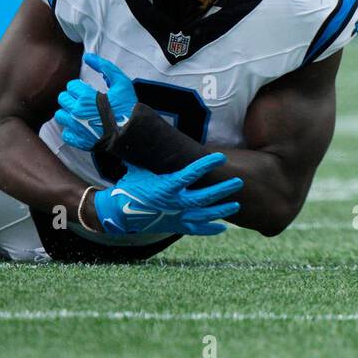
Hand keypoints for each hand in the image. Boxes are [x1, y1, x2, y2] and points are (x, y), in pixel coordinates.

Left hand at [54, 53, 137, 151]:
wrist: (133, 132)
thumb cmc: (128, 107)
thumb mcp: (121, 82)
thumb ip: (104, 67)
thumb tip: (87, 57)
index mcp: (85, 96)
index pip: (71, 86)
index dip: (80, 87)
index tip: (88, 91)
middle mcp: (77, 111)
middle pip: (63, 99)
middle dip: (72, 97)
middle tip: (84, 101)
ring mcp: (76, 127)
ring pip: (60, 115)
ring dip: (69, 113)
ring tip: (81, 114)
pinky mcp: (79, 141)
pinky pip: (66, 133)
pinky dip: (71, 130)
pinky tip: (81, 127)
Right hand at [93, 152, 242, 235]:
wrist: (119, 213)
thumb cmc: (131, 186)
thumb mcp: (140, 168)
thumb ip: (151, 154)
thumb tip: (146, 128)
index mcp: (166, 186)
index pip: (191, 174)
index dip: (207, 164)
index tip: (221, 157)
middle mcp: (174, 203)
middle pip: (204, 197)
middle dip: (222, 190)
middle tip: (238, 182)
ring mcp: (176, 217)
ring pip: (204, 215)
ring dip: (222, 210)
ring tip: (237, 204)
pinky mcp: (176, 226)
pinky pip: (196, 229)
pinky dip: (210, 229)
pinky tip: (223, 227)